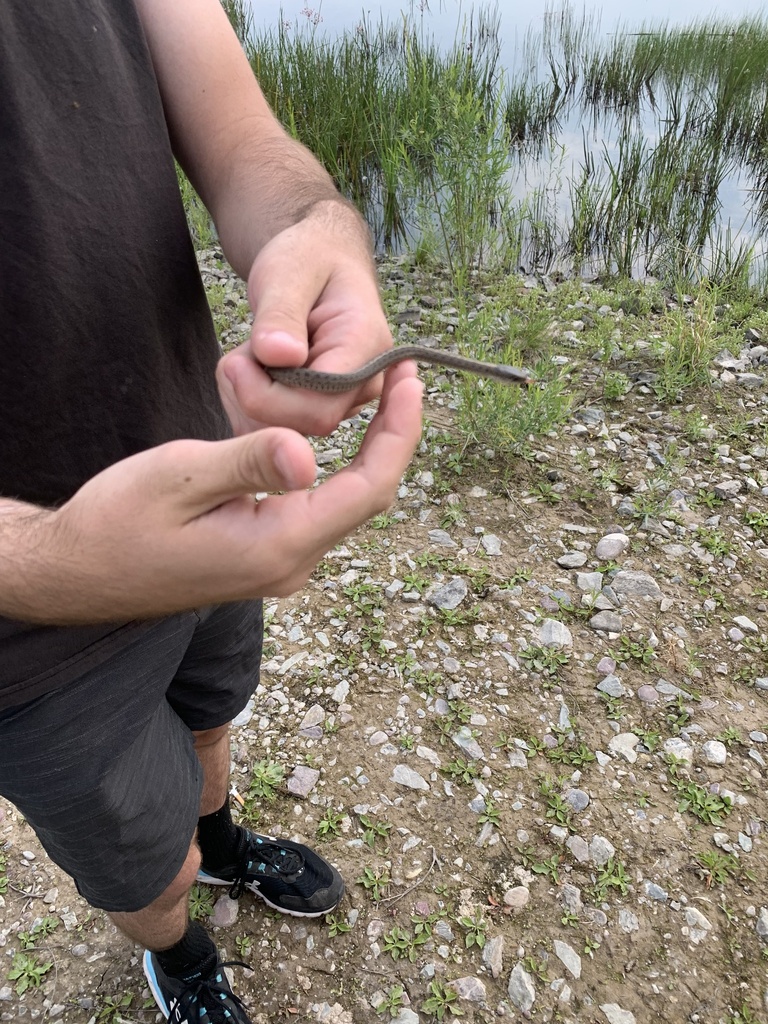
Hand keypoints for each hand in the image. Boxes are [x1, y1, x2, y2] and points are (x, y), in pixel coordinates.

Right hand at [8, 366, 421, 624]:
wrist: (80, 571)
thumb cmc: (118, 522)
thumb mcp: (179, 477)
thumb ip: (247, 461)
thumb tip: (308, 453)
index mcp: (278, 547)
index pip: (369, 489)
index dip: (400, 433)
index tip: (411, 381)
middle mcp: (291, 565)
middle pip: (368, 497)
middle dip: (393, 436)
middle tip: (402, 376)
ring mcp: (281, 566)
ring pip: (347, 504)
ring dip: (370, 451)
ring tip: (380, 396)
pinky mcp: (266, 557)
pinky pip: (320, 510)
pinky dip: (340, 469)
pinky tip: (334, 434)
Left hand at [217, 202, 398, 436]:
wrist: (317, 261)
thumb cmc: (307, 258)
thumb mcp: (288, 271)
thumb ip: (282, 313)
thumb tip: (279, 355)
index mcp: (366, 346)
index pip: (320, 406)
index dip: (269, 398)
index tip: (235, 363)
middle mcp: (365, 383)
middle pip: (303, 425)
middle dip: (254, 398)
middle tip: (235, 358)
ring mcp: (345, 400)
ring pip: (285, 433)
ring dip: (247, 401)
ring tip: (244, 357)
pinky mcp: (320, 409)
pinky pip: (278, 431)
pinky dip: (248, 407)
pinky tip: (246, 374)